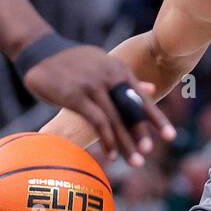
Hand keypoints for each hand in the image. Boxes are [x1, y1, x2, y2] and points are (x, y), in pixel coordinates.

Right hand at [23, 46, 174, 165]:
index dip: (157, 119)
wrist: (39, 49)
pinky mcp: (76, 96)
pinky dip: (107, 140)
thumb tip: (151, 90)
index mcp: (120, 70)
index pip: (142, 99)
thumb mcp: (103, 66)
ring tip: (135, 161)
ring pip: (116, 120)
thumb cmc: (74, 62)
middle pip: (131, 111)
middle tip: (148, 152)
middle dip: (141, 134)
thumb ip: (126, 81)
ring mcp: (94, 86)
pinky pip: (97, 121)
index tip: (171, 136)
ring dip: (126, 143)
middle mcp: (110, 77)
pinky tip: (111, 155)